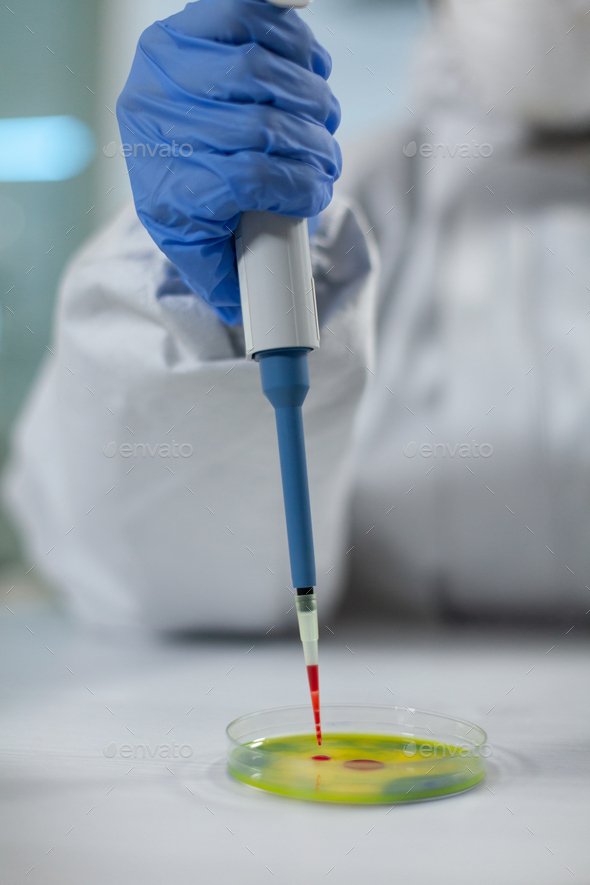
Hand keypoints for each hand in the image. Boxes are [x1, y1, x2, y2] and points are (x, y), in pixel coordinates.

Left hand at [117, 0, 340, 323]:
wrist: (153, 136)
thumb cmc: (183, 197)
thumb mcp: (197, 246)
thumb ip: (225, 278)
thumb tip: (254, 318)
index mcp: (162, 178)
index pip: (247, 177)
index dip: (298, 186)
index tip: (318, 196)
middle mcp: (156, 115)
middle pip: (262, 125)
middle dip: (311, 148)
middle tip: (324, 163)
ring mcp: (170, 61)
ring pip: (264, 73)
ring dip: (312, 101)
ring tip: (321, 122)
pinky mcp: (190, 21)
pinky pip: (256, 20)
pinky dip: (296, 46)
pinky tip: (307, 72)